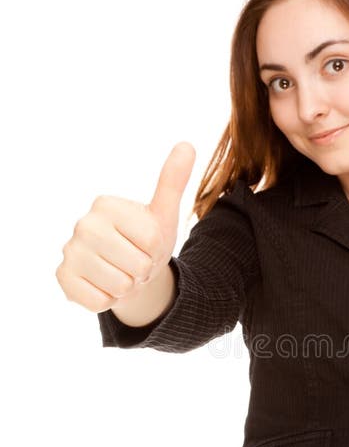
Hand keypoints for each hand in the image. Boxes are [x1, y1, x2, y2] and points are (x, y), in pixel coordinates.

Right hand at [56, 142, 195, 312]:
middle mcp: (83, 224)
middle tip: (133, 263)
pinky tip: (102, 285)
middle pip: (136, 264)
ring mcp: (69, 251)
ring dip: (126, 287)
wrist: (124, 272)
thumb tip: (187, 145)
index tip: (145, 245)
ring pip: (119, 286)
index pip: (152, 239)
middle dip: (142, 270)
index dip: (155, 250)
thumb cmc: (144, 242)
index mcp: (106, 204)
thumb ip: (172, 181)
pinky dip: (108, 300)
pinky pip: (99, 301)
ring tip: (120, 273)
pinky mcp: (62, 278)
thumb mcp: (162, 214)